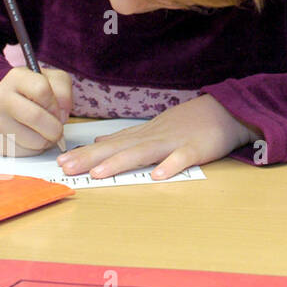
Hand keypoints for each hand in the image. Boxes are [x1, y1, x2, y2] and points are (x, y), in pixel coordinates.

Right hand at [0, 67, 73, 155]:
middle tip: (57, 127)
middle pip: (36, 116)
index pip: (41, 90)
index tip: (58, 109)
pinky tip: (32, 138)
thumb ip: (63, 91)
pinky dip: (35, 149)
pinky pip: (25, 152)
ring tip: (43, 132)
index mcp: (16, 77)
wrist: (8, 107)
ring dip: (47, 140)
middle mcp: (0, 97)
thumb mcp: (54, 81)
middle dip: (55, 127)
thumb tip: (62, 115)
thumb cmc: (36, 93)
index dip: (56, 104)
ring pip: (33, 139)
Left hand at [55, 94, 258, 179]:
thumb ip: (128, 137)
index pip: (110, 145)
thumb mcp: (156, 127)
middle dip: (91, 158)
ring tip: (99, 174)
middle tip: (65, 168)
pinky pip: (184, 157)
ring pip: (144, 152)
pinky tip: (158, 175)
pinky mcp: (198, 148)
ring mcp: (175, 142)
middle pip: (119, 148)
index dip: (85, 154)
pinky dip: (171, 164)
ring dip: (121, 162)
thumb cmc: (191, 121)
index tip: (59, 162)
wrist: (228, 110)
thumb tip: (99, 142)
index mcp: (144, 135)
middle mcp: (155, 137)